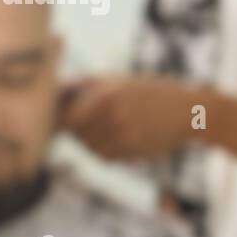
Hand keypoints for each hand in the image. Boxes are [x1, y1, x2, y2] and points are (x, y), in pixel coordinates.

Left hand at [59, 75, 200, 161]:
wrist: (188, 112)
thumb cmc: (147, 91)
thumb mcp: (115, 80)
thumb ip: (79, 87)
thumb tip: (47, 96)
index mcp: (107, 94)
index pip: (67, 117)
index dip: (63, 119)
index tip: (65, 118)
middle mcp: (114, 116)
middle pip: (77, 133)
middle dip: (80, 128)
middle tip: (98, 118)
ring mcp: (125, 136)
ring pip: (90, 147)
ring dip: (94, 140)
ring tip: (115, 125)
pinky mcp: (132, 153)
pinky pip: (105, 156)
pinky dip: (108, 150)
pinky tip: (125, 137)